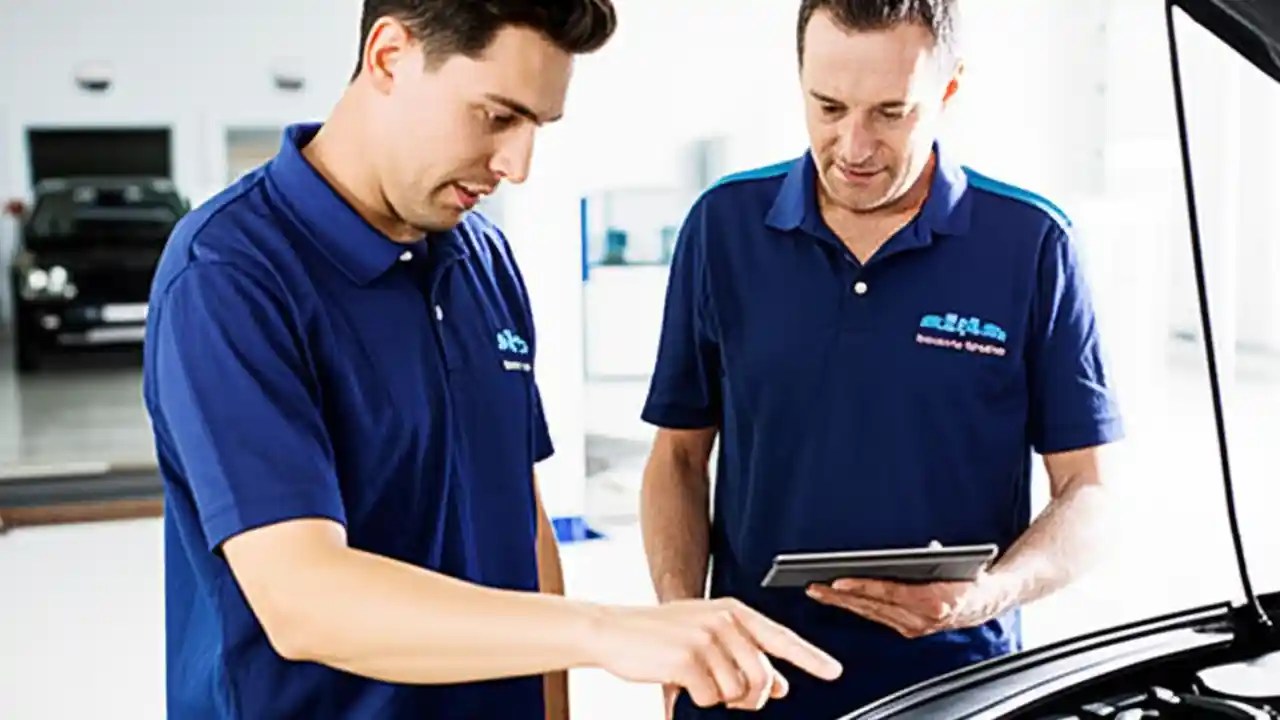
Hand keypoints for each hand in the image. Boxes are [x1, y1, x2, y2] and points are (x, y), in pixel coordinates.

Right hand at [587, 598, 842, 711]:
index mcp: (732, 612)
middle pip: (761, 678)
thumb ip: (743, 655)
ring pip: (737, 693)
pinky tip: (678, 682)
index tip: (833, 671)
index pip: (781, 637)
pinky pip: (711, 699)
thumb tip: (778, 687)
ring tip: (693, 680)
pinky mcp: (689, 659)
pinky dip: (696, 700)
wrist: (613, 630)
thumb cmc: (657, 636)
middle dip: (747, 697)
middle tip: (721, 692)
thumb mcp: (706, 636)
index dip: (810, 657)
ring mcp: (707, 639)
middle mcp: (725, 621)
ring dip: (716, 698)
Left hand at [806, 573, 1013, 638]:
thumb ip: (937, 556)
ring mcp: (914, 627)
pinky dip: (858, 608)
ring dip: (843, 604)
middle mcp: (922, 618)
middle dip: (840, 597)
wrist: (989, 602)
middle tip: (814, 586)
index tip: (837, 581)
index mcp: (934, 602)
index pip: (888, 592)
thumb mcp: (957, 559)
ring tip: (818, 591)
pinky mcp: (910, 630)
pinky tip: (840, 599)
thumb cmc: (971, 577)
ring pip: (871, 614)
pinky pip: (878, 618)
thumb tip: (926, 549)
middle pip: (872, 606)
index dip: (861, 586)